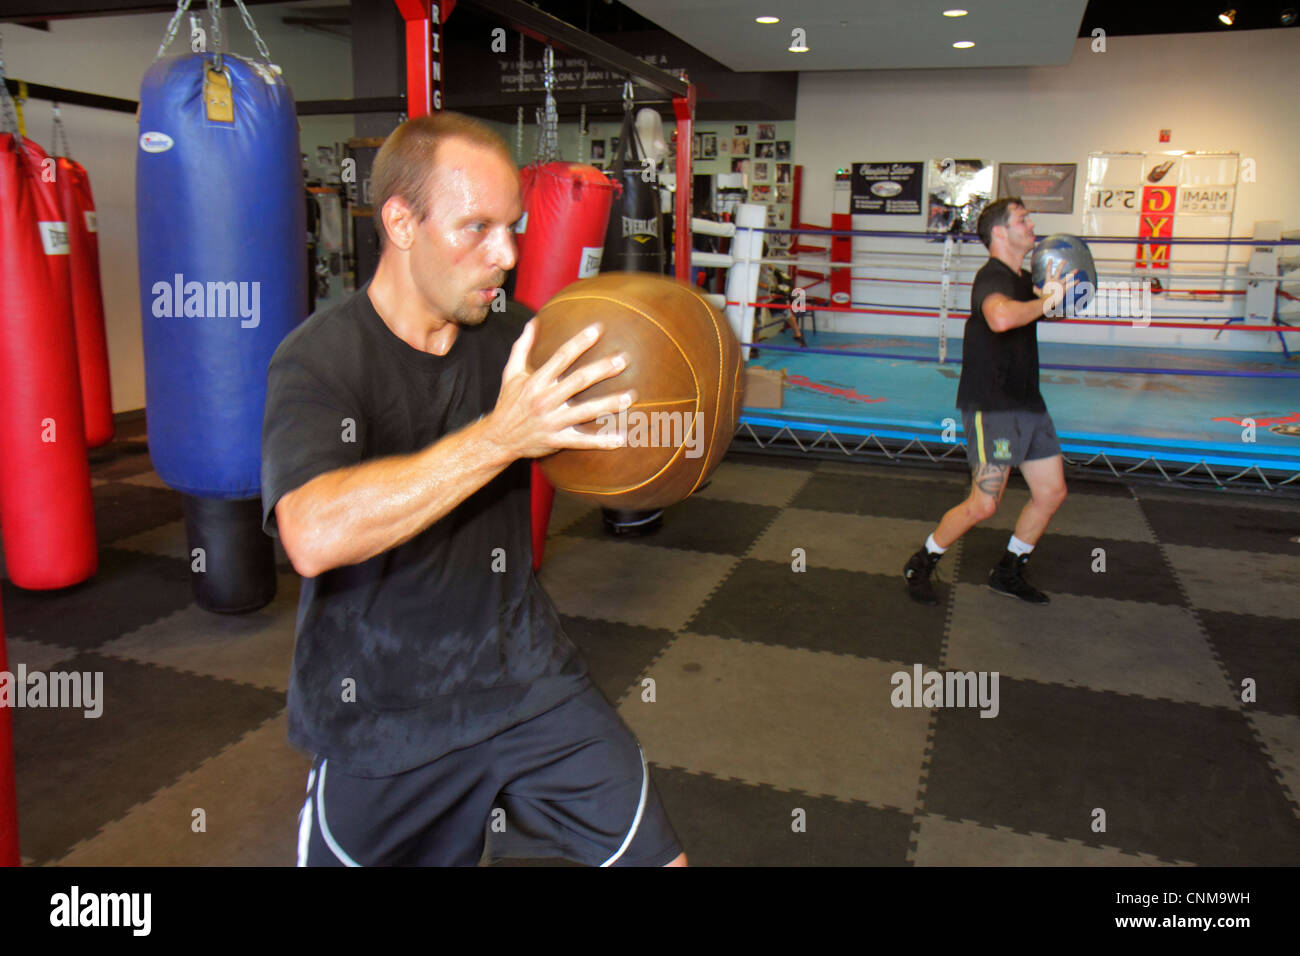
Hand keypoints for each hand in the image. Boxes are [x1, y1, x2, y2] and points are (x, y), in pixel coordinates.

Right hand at [484, 319, 632, 459]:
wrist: (498, 439)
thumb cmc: (508, 403)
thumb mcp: (510, 373)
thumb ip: (522, 347)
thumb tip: (533, 322)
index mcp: (536, 381)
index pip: (561, 357)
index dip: (579, 342)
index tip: (598, 329)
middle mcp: (545, 399)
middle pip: (578, 381)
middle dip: (601, 370)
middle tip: (623, 360)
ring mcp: (552, 421)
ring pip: (584, 411)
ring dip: (608, 403)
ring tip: (630, 396)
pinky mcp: (556, 441)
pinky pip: (582, 442)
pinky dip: (601, 442)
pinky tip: (621, 439)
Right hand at [1034, 260, 1077, 319]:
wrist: (1047, 302)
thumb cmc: (1042, 298)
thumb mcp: (1038, 293)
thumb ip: (1036, 289)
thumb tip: (1033, 287)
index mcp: (1048, 281)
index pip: (1048, 271)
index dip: (1049, 265)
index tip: (1050, 259)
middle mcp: (1054, 281)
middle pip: (1058, 271)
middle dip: (1061, 265)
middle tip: (1064, 260)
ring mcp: (1059, 284)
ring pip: (1067, 277)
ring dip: (1072, 273)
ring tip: (1076, 269)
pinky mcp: (1064, 289)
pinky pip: (1070, 285)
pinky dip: (1074, 283)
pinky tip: (1078, 280)